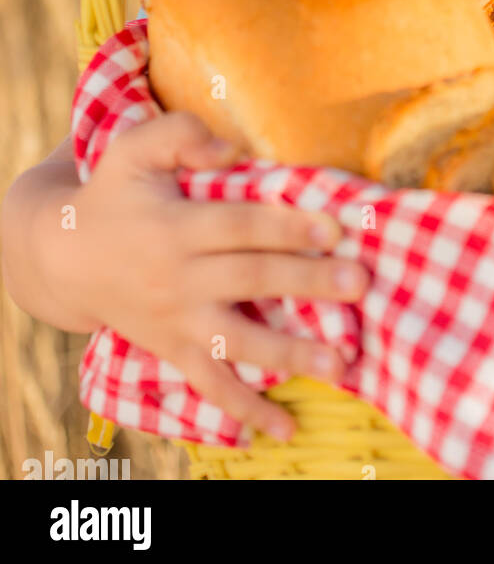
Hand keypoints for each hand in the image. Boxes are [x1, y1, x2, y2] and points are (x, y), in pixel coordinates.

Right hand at [60, 111, 369, 440]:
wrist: (64, 259)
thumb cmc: (114, 192)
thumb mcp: (133, 148)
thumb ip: (180, 135)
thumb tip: (232, 149)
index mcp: (176, 226)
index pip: (240, 226)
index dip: (287, 227)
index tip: (335, 228)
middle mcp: (179, 279)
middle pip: (251, 281)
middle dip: (308, 283)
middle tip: (360, 284)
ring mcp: (177, 322)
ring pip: (237, 344)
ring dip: (290, 356)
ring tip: (340, 365)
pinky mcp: (175, 351)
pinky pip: (211, 387)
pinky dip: (246, 412)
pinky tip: (285, 428)